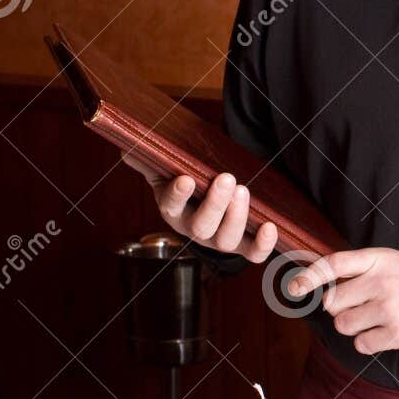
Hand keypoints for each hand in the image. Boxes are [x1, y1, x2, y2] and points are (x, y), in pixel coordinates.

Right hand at [121, 155, 279, 263]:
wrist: (213, 192)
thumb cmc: (189, 176)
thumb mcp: (167, 165)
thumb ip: (149, 156)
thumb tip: (127, 144)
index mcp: (173, 210)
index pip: (170, 207)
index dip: (177, 196)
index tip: (186, 179)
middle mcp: (194, 229)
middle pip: (200, 227)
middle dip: (214, 204)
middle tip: (226, 178)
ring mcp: (218, 240)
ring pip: (225, 241)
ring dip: (236, 218)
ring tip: (243, 191)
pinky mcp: (242, 245)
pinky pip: (252, 253)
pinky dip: (262, 245)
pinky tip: (270, 227)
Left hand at [287, 247, 398, 353]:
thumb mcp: (393, 262)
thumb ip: (361, 269)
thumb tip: (323, 283)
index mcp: (378, 259)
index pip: (334, 264)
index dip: (310, 276)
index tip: (295, 287)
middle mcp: (381, 282)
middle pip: (332, 302)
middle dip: (340, 308)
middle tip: (360, 306)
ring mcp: (388, 308)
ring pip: (343, 325)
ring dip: (354, 326)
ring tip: (376, 319)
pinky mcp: (396, 333)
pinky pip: (361, 343)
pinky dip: (368, 342)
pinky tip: (385, 332)